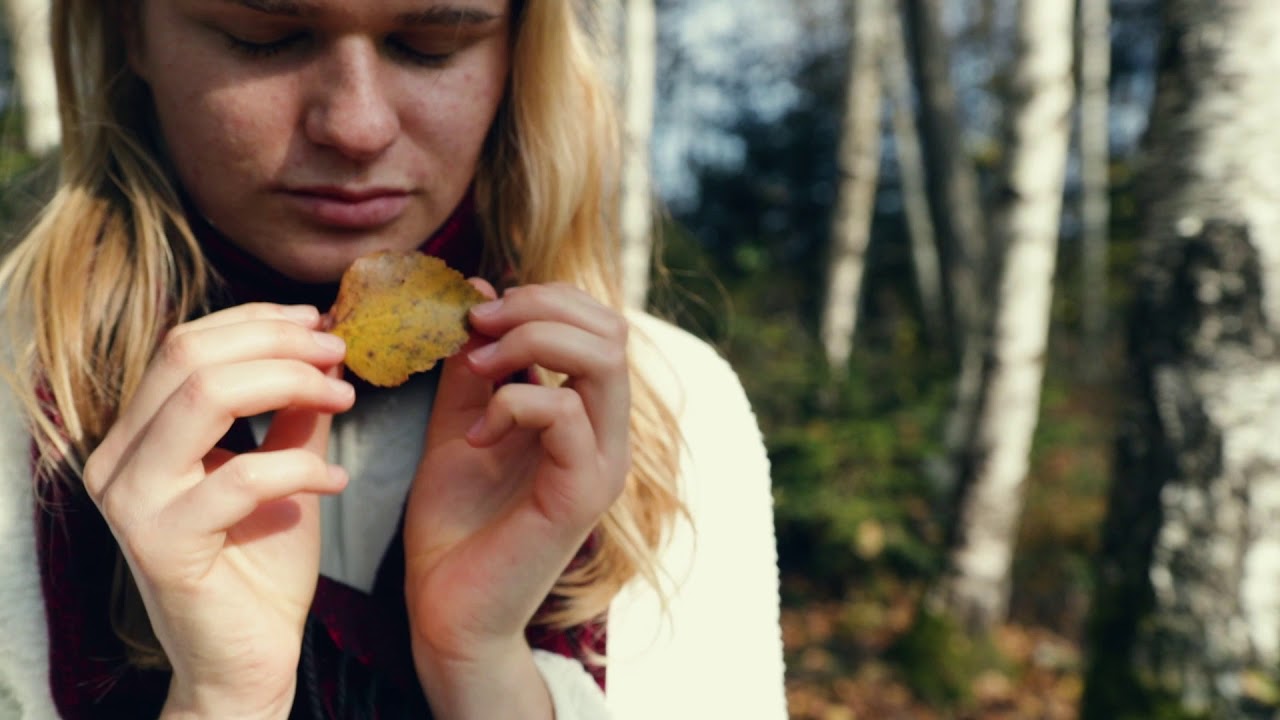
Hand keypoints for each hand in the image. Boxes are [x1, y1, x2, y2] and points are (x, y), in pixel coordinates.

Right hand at [81, 303, 354, 719]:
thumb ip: (295, 411)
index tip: (322, 323)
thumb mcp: (286, 467)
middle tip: (341, 354)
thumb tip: (325, 346)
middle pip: (190, 356)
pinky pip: (238, 478)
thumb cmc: (262, 566)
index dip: (259, 323)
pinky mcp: (161, 543)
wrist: (246, 658)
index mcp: (142, 433)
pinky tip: (337, 481)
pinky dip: (301, 467)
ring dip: (289, 384)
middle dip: (278, 344)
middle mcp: (119, 458)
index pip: (186, 343)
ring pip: (203, 396)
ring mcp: (131, 499)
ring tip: (344, 400)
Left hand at [404, 282, 630, 711]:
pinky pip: (568, 415)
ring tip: (476, 366)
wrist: (445, 609)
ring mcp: (602, 465)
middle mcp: (607, 435)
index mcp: (587, 414)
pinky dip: (513, 403)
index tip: (476, 311)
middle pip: (612, 330)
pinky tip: (475, 435)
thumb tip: (477, 286)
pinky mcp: (581, 495)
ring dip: (531, 343)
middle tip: (477, 325)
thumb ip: (473, 364)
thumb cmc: (455, 523)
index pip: (599, 323)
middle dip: (538, 308)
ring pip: (602, 360)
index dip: (542, 297)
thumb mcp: (458, 421)